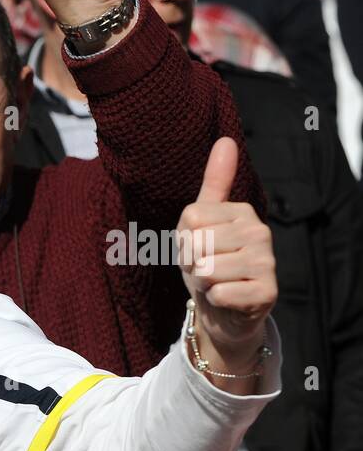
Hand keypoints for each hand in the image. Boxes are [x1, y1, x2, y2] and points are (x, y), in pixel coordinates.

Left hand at [178, 137, 276, 391]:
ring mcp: (267, 263)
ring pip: (207, 269)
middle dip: (190, 262)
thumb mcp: (200, 222)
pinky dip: (215, 300)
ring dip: (202, 283)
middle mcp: (260, 232)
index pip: (190, 218)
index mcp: (242, 212)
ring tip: (216, 283)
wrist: (223, 310)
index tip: (196, 248)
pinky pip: (220, 293)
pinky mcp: (267, 292)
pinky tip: (226, 299)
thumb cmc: (208, 262)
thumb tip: (226, 140)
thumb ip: (213, 183)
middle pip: (197, 243)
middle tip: (204, 269)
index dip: (183, 239)